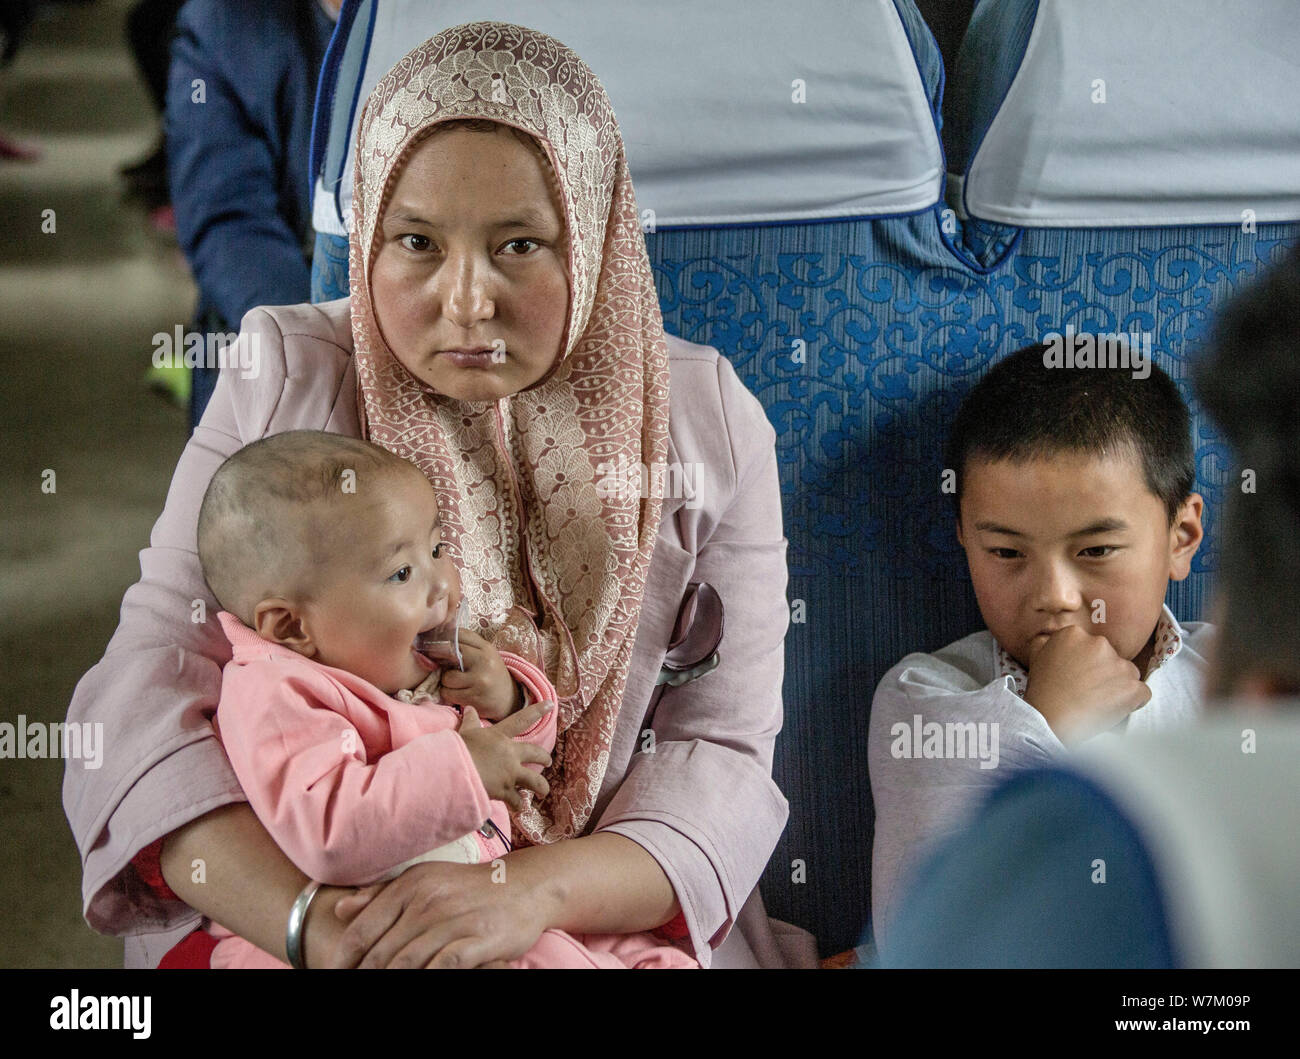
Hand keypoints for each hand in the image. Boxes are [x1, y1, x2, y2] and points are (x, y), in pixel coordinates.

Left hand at [328, 859, 555, 967]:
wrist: (525, 885)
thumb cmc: (469, 887)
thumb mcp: (425, 880)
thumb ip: (382, 894)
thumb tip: (340, 908)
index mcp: (411, 885)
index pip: (364, 928)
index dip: (344, 958)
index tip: (333, 973)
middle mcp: (428, 900)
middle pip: (382, 952)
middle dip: (365, 975)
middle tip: (354, 987)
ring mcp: (454, 920)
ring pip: (408, 963)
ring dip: (392, 980)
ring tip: (379, 992)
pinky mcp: (478, 939)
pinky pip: (442, 967)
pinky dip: (427, 978)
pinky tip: (420, 983)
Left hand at [424, 628, 519, 719]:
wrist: (510, 699)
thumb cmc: (491, 675)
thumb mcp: (485, 656)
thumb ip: (467, 646)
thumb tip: (437, 638)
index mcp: (486, 648)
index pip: (459, 635)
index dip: (443, 639)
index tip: (435, 645)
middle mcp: (484, 661)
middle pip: (450, 652)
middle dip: (440, 658)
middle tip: (439, 664)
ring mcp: (480, 680)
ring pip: (447, 677)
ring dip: (445, 682)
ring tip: (453, 683)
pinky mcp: (474, 697)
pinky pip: (448, 693)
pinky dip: (448, 694)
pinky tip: (456, 693)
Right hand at [457, 702, 552, 809]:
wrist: (453, 772)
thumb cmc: (458, 750)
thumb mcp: (465, 732)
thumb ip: (470, 721)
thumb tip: (468, 708)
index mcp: (500, 736)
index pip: (522, 720)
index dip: (537, 711)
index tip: (551, 704)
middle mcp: (510, 754)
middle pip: (535, 753)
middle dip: (544, 758)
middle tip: (548, 761)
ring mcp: (510, 773)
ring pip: (535, 781)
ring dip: (541, 787)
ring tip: (543, 792)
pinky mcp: (505, 791)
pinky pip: (517, 800)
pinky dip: (518, 805)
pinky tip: (520, 808)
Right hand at [1023, 625, 1151, 742]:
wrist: (1048, 721)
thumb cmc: (1042, 693)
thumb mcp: (1036, 658)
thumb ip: (1050, 644)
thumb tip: (1055, 641)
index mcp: (1075, 634)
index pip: (1092, 645)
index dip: (1087, 664)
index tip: (1079, 678)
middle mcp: (1099, 644)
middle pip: (1112, 658)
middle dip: (1104, 674)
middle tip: (1088, 692)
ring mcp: (1118, 665)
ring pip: (1128, 674)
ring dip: (1119, 687)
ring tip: (1099, 703)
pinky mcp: (1132, 687)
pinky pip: (1142, 693)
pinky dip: (1133, 703)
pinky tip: (1113, 710)